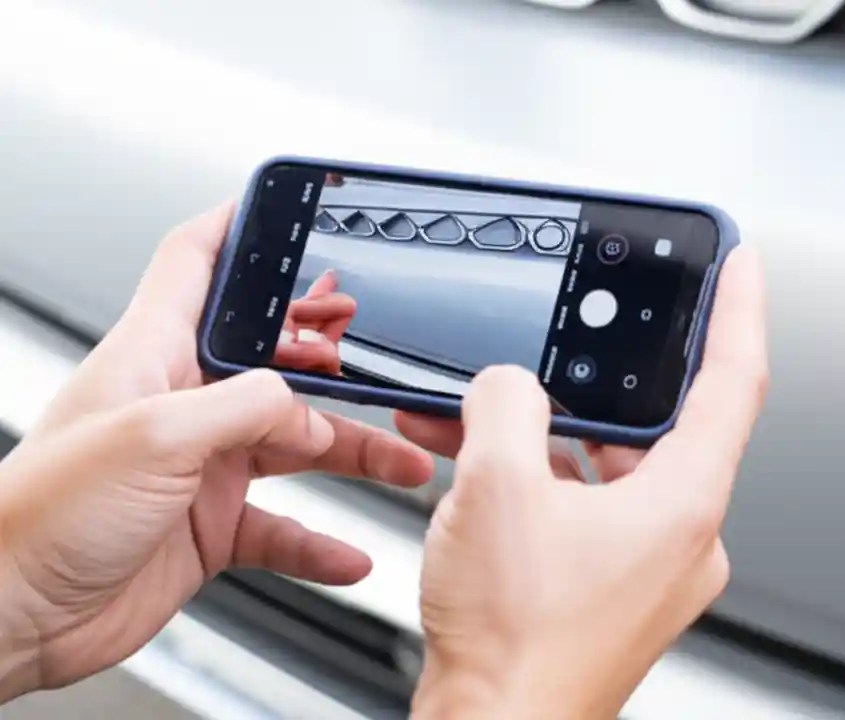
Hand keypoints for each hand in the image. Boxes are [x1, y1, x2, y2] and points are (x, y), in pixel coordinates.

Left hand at [0, 204, 433, 698]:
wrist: (8, 614)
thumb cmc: (41, 516)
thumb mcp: (156, 436)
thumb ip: (247, 406)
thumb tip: (308, 408)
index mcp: (154, 355)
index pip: (196, 263)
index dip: (239, 226)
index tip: (288, 206)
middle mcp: (183, 405)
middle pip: (274, 362)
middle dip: (331, 358)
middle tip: (381, 360)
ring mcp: (199, 468)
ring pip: (297, 446)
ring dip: (355, 455)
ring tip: (404, 465)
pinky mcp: (208, 526)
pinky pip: (283, 527)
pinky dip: (321, 542)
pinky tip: (349, 553)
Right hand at [397, 248, 767, 718]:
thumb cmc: (515, 646)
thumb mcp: (496, 489)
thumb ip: (507, 405)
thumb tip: (508, 384)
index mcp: (684, 504)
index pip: (734, 382)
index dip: (739, 310)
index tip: (742, 263)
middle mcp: (681, 537)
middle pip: (658, 425)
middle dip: (599, 379)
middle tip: (574, 336)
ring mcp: (646, 568)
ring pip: (609, 469)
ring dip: (547, 435)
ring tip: (483, 413)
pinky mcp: (608, 589)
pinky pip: (584, 509)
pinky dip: (539, 481)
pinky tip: (478, 467)